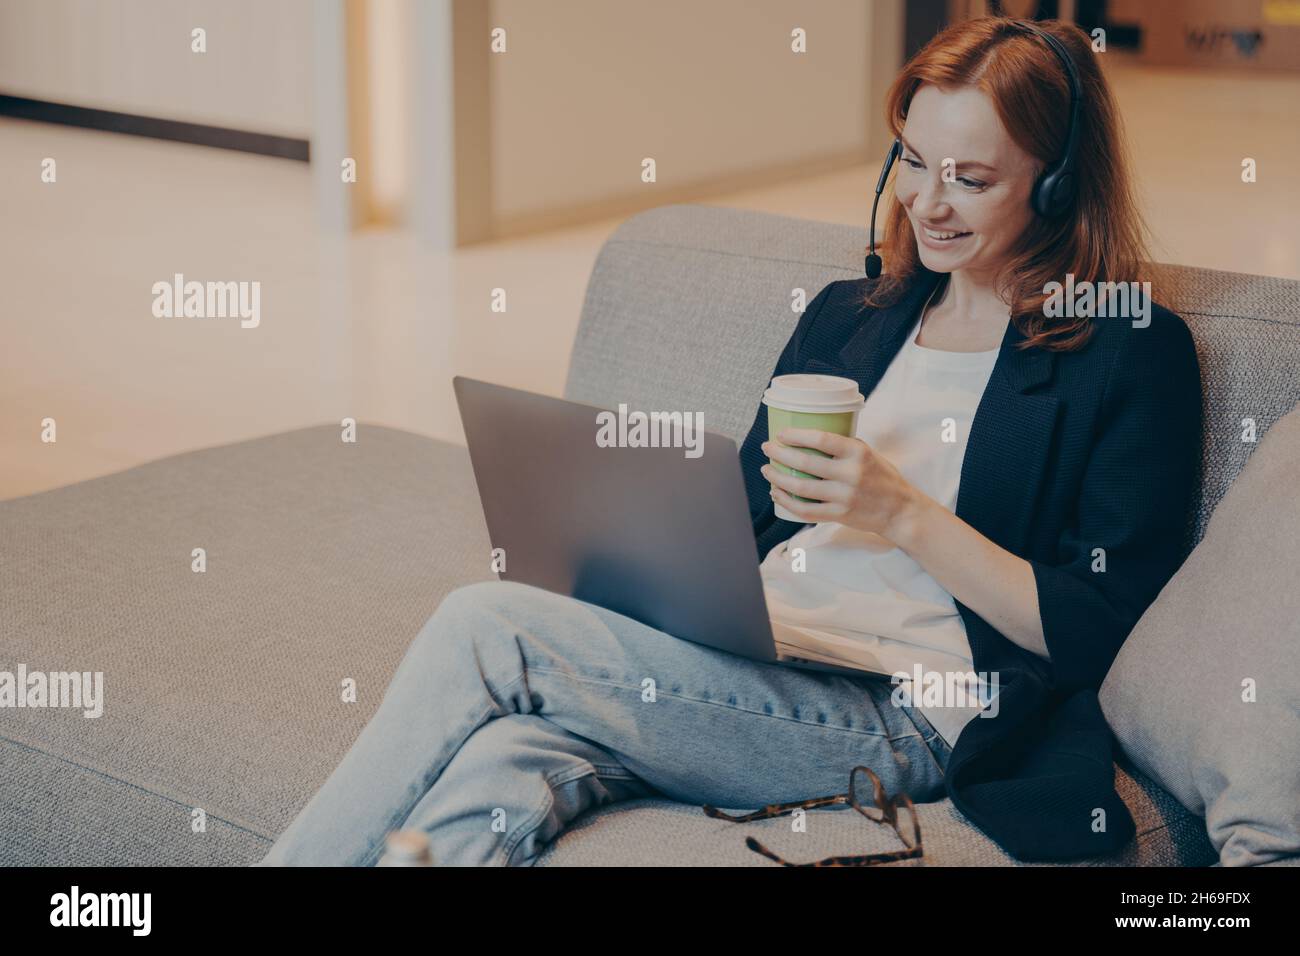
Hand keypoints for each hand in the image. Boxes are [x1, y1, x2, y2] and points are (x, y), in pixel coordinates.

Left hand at [760, 428, 924, 540]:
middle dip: (780, 454)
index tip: (781, 434)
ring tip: (767, 470)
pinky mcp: (840, 515)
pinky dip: (786, 501)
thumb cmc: (882, 477)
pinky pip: (805, 510)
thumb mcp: (869, 453)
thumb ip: (844, 446)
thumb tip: (810, 437)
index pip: (821, 439)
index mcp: (858, 452)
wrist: (900, 510)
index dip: (797, 436)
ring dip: (778, 478)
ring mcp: (844, 496)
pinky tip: (776, 493)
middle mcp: (851, 474)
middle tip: (767, 448)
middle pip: (806, 463)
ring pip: (801, 488)